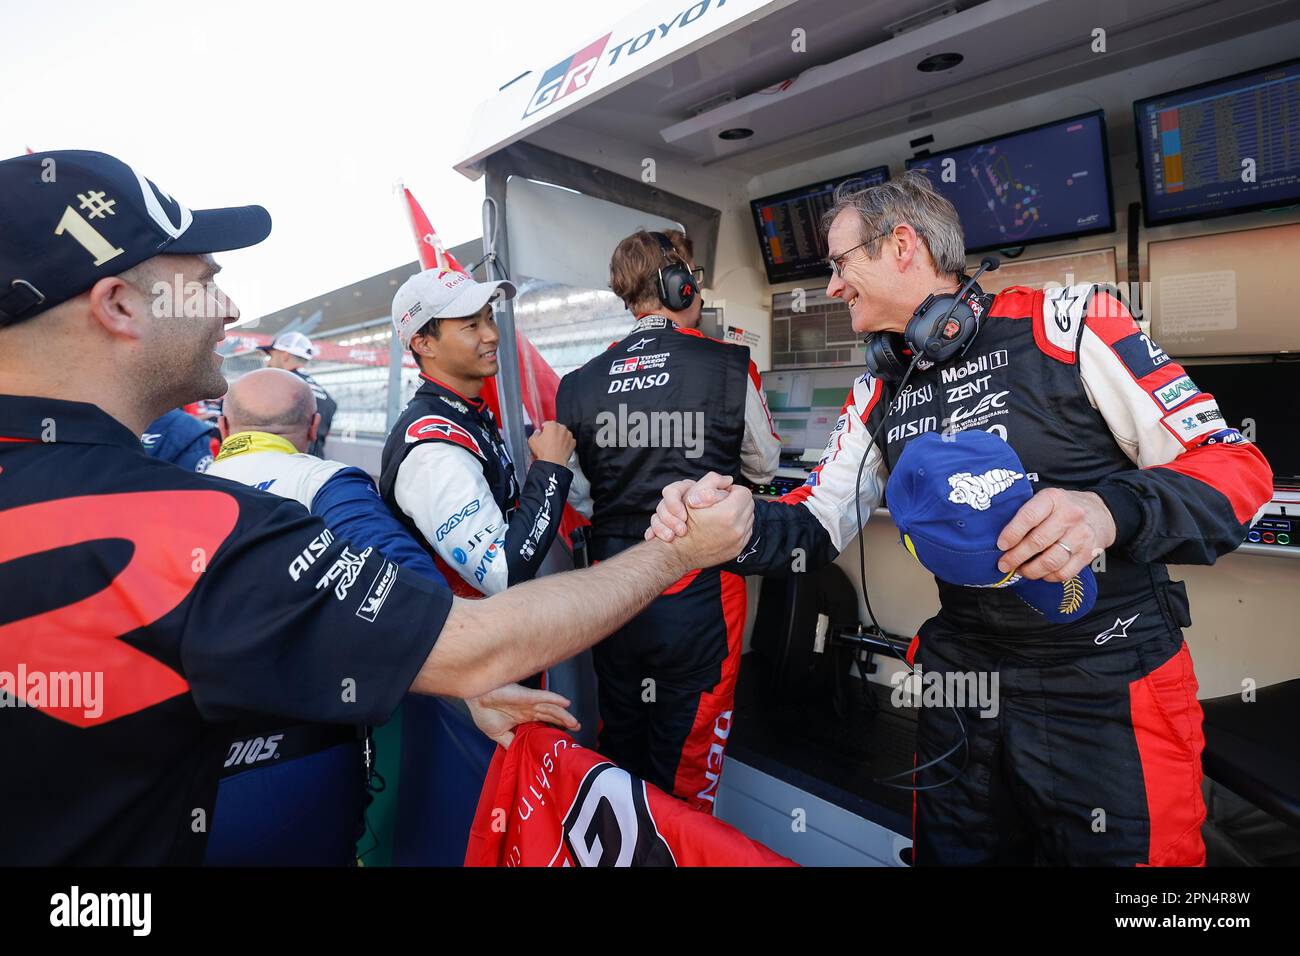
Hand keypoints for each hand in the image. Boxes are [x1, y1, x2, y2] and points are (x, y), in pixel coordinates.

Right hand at [467, 683, 578, 748]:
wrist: (474, 698)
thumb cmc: (483, 712)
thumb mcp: (497, 734)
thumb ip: (509, 743)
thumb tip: (517, 754)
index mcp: (523, 718)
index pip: (543, 724)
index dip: (553, 729)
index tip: (563, 739)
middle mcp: (528, 710)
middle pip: (551, 716)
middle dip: (564, 722)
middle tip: (577, 728)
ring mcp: (528, 702)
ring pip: (551, 708)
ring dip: (564, 715)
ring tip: (575, 723)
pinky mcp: (525, 695)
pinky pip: (543, 697)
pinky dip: (555, 699)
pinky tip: (565, 703)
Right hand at [528, 421, 575, 465]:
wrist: (553, 463)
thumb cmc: (545, 452)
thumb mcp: (532, 441)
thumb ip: (535, 434)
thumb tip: (537, 433)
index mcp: (552, 425)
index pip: (547, 423)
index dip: (544, 428)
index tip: (542, 432)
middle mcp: (562, 428)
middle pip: (556, 428)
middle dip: (552, 433)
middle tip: (547, 441)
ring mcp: (569, 435)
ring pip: (563, 434)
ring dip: (559, 438)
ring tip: (553, 446)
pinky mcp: (573, 443)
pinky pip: (568, 441)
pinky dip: (565, 444)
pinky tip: (559, 449)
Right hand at [667, 483, 753, 568]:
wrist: (681, 551)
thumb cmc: (685, 522)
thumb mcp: (693, 494)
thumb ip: (712, 480)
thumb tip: (728, 480)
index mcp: (729, 512)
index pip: (744, 492)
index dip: (732, 490)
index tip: (723, 494)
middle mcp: (737, 528)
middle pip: (749, 504)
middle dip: (737, 501)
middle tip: (722, 503)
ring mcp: (739, 540)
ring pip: (749, 518)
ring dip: (739, 513)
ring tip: (723, 515)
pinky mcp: (738, 548)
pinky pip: (746, 532)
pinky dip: (738, 526)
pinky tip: (724, 526)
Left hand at [996, 488, 1115, 582]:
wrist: (1100, 513)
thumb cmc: (1064, 507)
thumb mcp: (1046, 500)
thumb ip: (1027, 513)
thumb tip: (1002, 538)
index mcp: (1053, 499)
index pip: (1029, 517)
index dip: (1012, 533)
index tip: (1001, 545)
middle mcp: (1070, 515)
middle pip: (1038, 542)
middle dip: (1016, 557)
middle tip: (1004, 564)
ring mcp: (1081, 536)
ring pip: (1050, 561)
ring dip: (1030, 570)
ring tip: (1020, 570)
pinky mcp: (1089, 554)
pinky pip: (1064, 573)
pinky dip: (1048, 576)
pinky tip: (1040, 573)